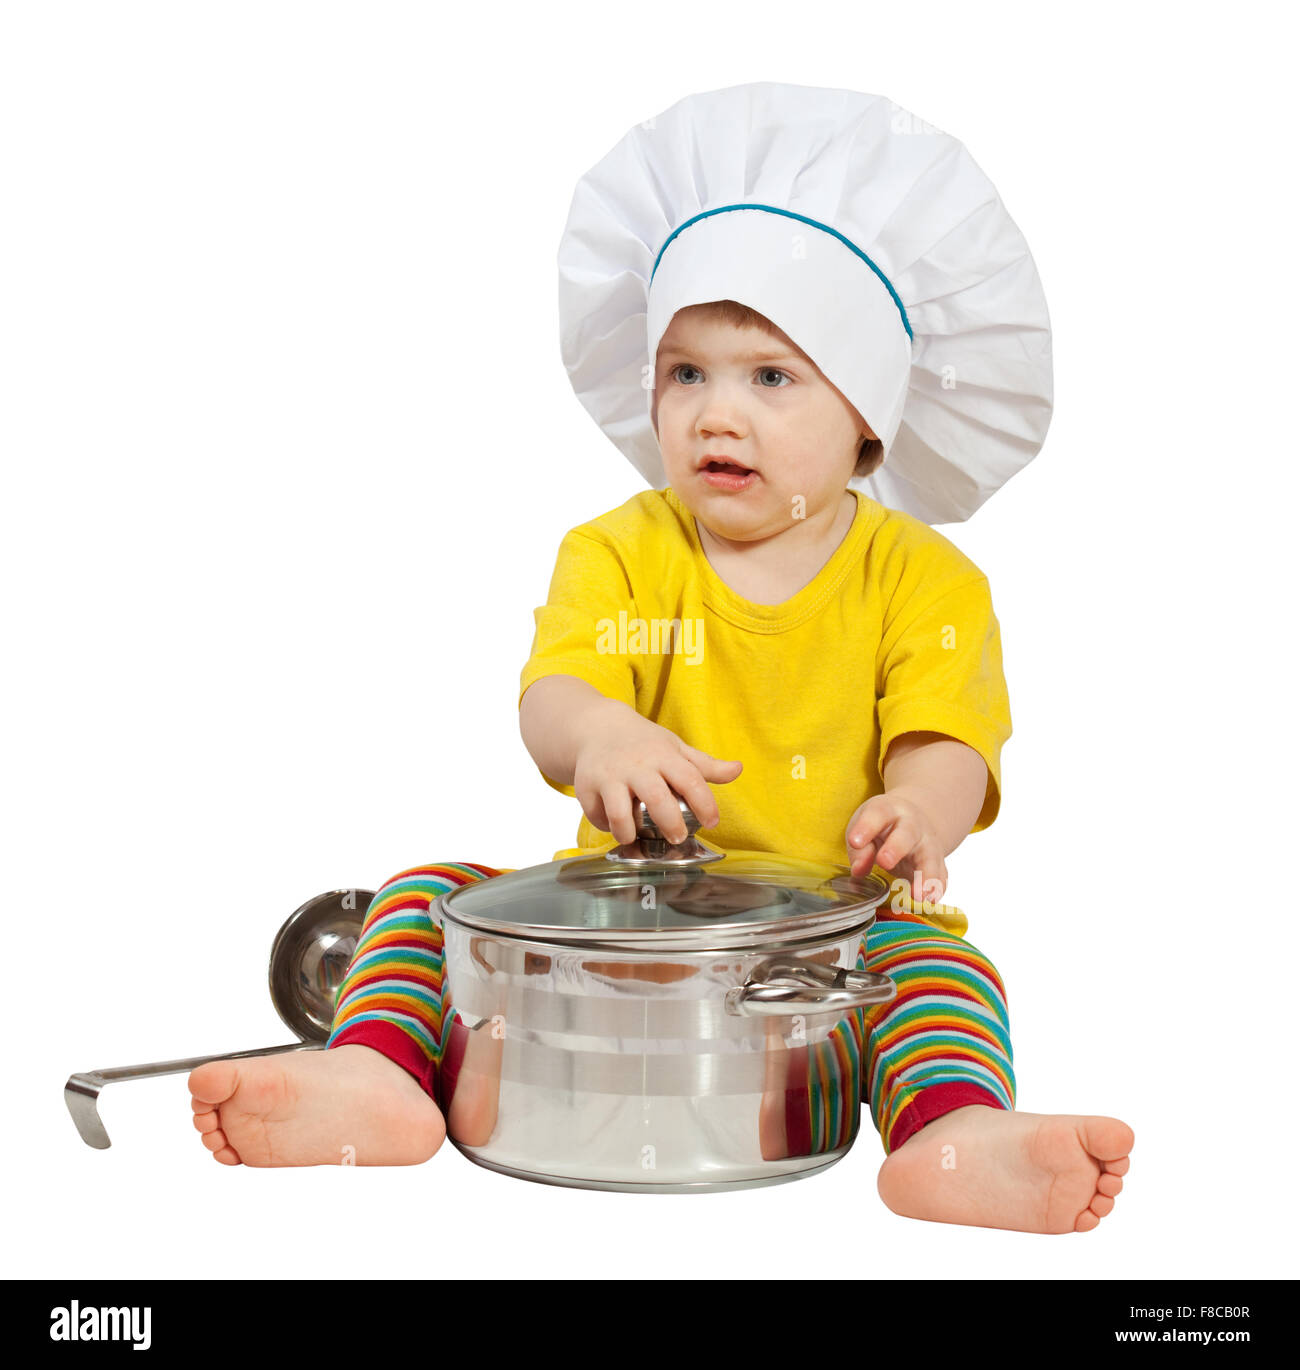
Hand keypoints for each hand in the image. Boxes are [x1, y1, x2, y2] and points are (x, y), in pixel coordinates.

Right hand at [573, 703, 742, 844]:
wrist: (596, 728)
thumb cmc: (642, 743)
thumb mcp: (674, 748)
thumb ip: (705, 765)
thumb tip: (738, 770)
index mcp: (663, 755)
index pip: (690, 779)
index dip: (705, 803)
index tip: (712, 822)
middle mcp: (637, 766)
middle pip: (656, 798)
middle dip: (670, 823)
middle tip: (677, 838)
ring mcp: (609, 776)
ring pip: (619, 812)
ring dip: (629, 831)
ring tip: (636, 837)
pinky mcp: (586, 786)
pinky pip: (597, 815)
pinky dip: (605, 826)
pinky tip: (615, 826)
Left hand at [844, 791, 948, 902]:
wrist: (913, 820)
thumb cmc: (882, 827)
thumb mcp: (864, 829)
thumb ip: (860, 850)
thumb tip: (859, 871)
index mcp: (890, 810)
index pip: (878, 814)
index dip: (866, 827)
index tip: (854, 842)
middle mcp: (913, 824)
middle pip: (907, 833)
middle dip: (896, 848)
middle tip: (884, 862)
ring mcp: (928, 843)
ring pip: (930, 857)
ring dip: (926, 876)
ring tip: (919, 895)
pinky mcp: (937, 861)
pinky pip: (941, 874)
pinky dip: (937, 887)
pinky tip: (931, 900)